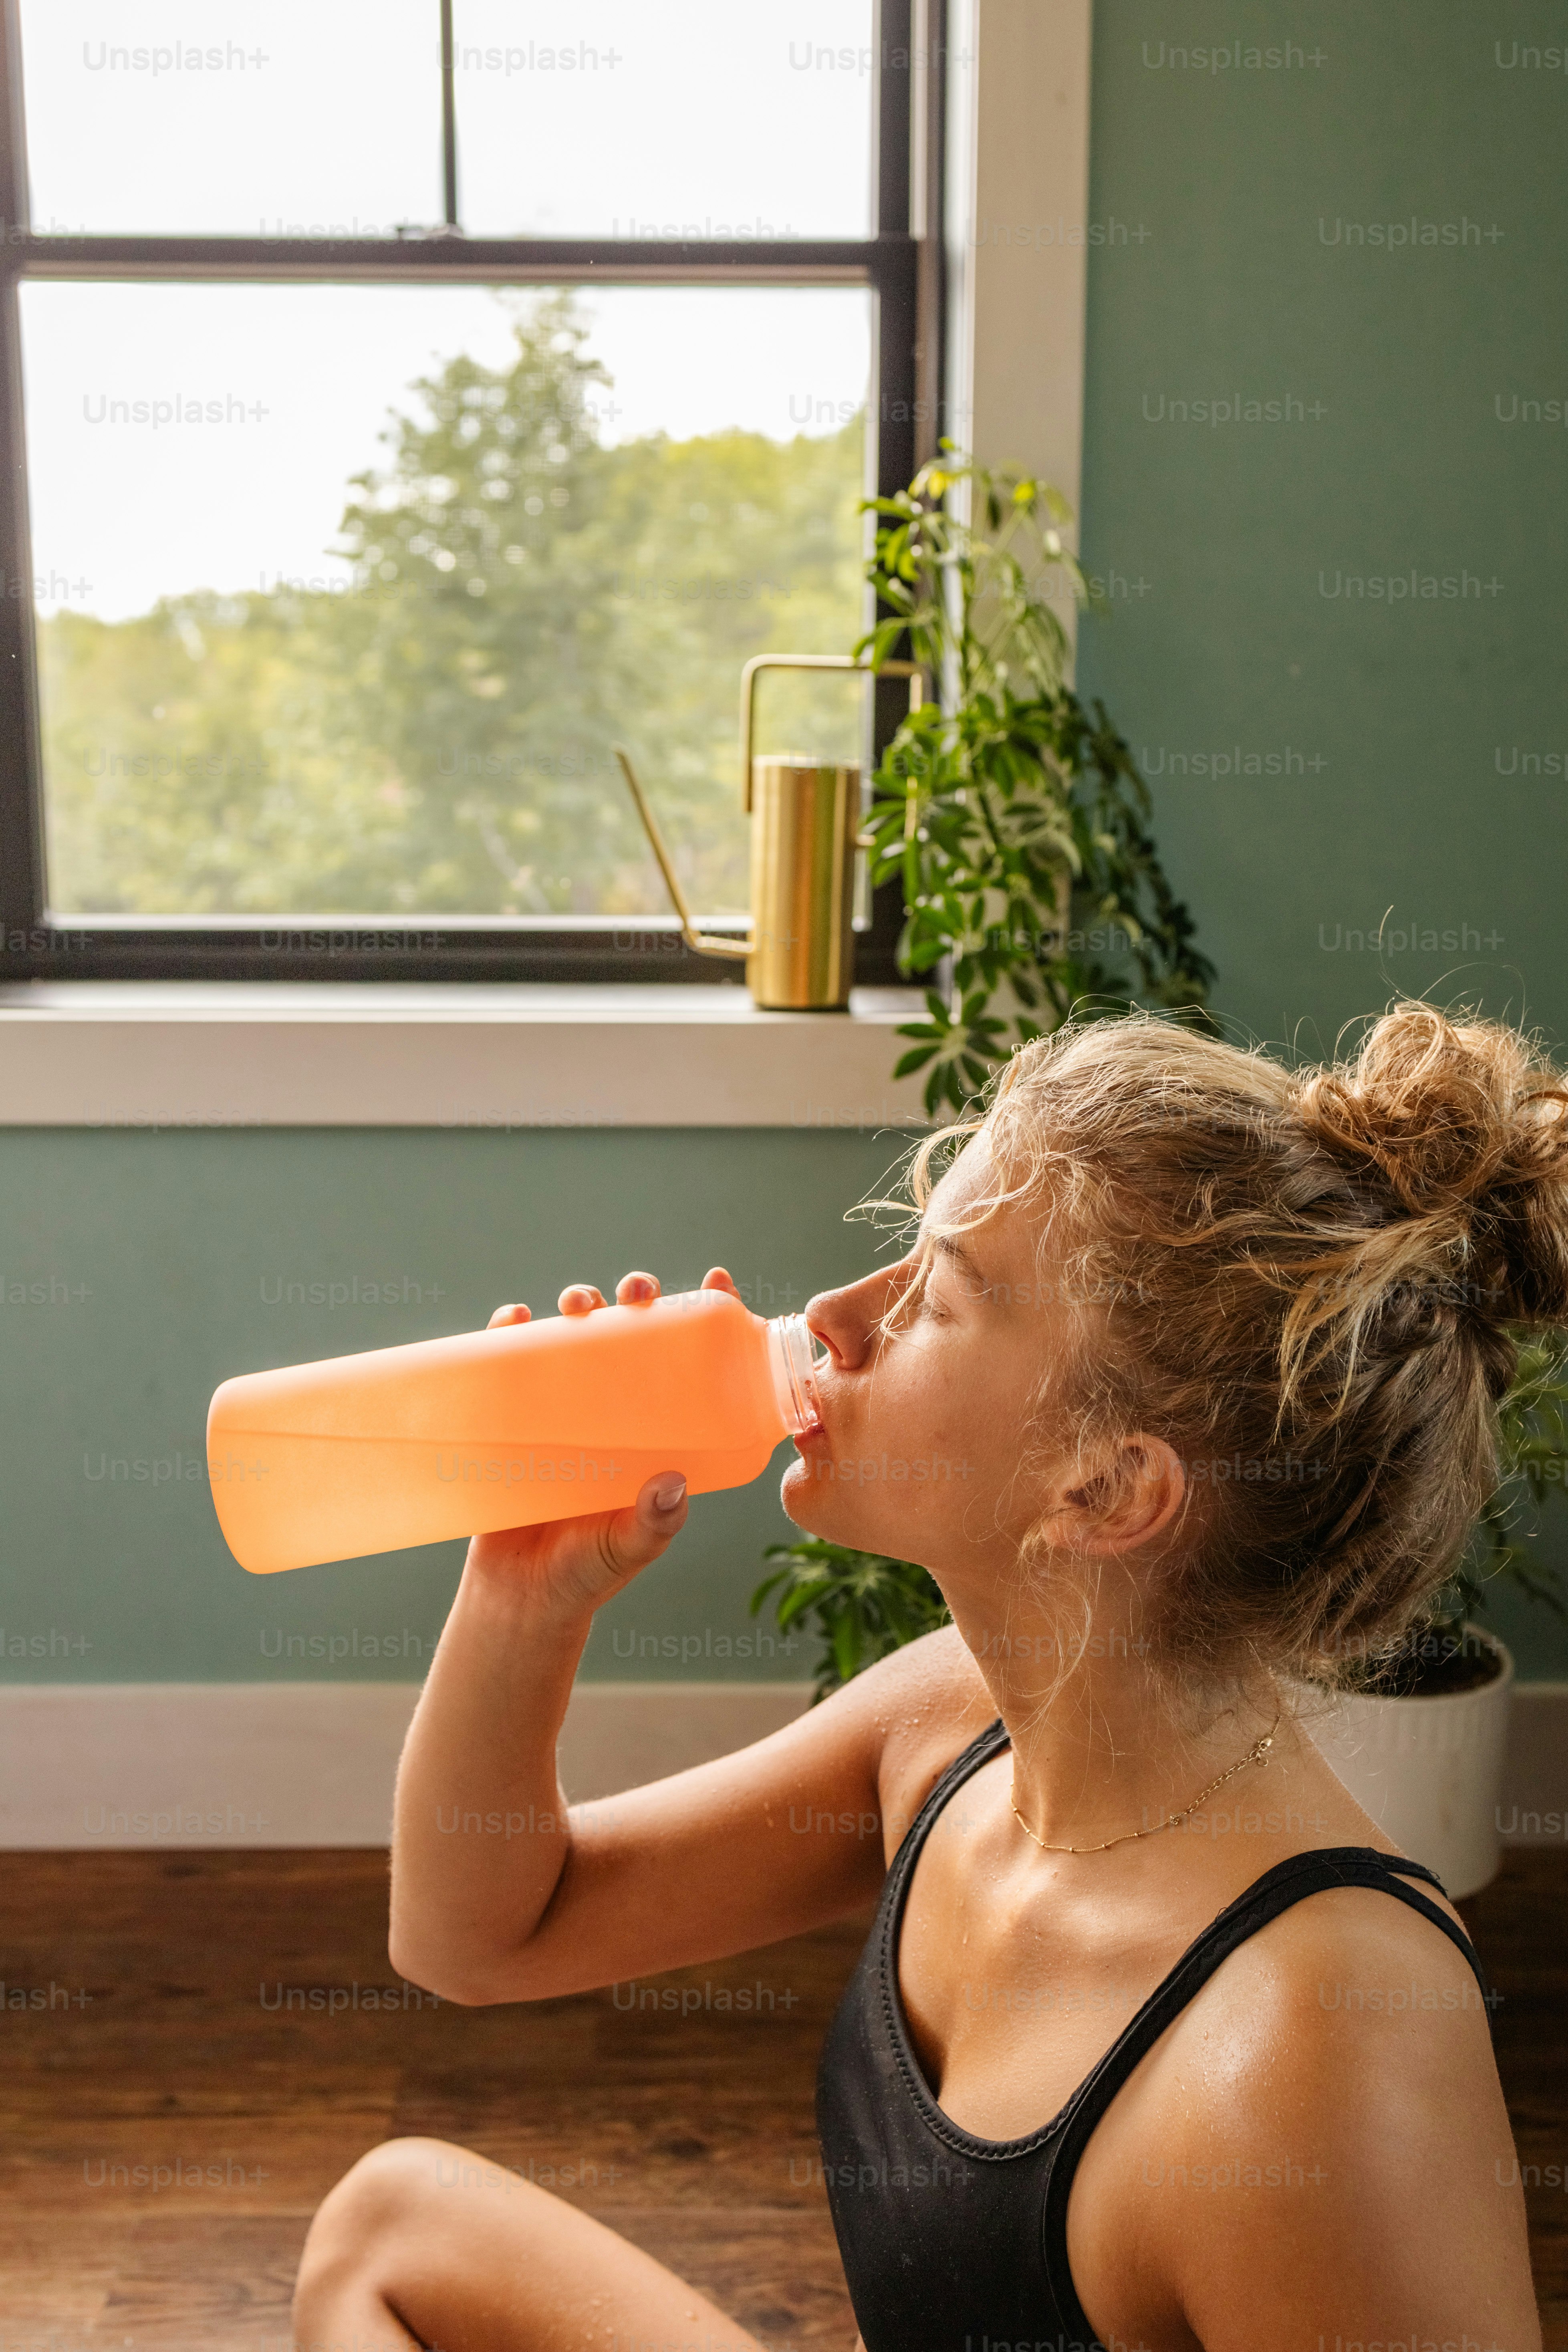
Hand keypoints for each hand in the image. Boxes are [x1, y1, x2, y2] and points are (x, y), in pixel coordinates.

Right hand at [463, 1265, 741, 1620]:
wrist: (520, 1598)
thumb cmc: (587, 1572)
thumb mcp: (630, 1548)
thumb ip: (653, 1524)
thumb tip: (671, 1487)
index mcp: (660, 1431)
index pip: (695, 1362)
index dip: (709, 1317)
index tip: (719, 1282)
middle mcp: (617, 1409)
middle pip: (635, 1331)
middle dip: (639, 1295)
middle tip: (637, 1292)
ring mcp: (566, 1408)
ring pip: (578, 1334)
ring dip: (580, 1302)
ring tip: (578, 1304)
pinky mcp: (516, 1417)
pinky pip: (512, 1361)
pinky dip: (510, 1332)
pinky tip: (512, 1319)